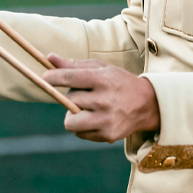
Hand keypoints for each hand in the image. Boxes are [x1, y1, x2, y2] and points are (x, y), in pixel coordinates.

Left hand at [44, 54, 159, 142]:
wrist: (147, 104)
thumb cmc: (118, 82)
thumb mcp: (101, 68)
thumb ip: (73, 65)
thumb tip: (48, 58)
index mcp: (102, 79)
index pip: (70, 77)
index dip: (53, 78)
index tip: (45, 77)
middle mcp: (104, 100)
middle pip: (69, 100)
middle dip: (72, 97)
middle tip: (84, 94)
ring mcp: (106, 119)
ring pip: (70, 122)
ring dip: (72, 116)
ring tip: (85, 109)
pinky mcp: (107, 135)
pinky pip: (79, 133)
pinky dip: (82, 127)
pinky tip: (95, 119)